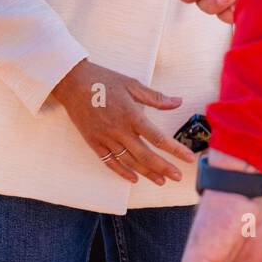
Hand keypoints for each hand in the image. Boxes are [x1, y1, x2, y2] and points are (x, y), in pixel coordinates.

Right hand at [51, 57, 194, 186]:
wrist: (72, 83)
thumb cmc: (103, 80)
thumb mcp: (131, 84)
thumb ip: (155, 97)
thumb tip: (177, 101)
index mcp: (131, 114)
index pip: (157, 137)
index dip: (175, 150)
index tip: (188, 158)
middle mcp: (119, 130)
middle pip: (145, 155)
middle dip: (164, 167)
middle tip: (178, 176)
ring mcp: (105, 138)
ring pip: (129, 161)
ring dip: (147, 173)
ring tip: (161, 180)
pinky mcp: (94, 142)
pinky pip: (110, 162)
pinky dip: (122, 172)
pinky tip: (134, 178)